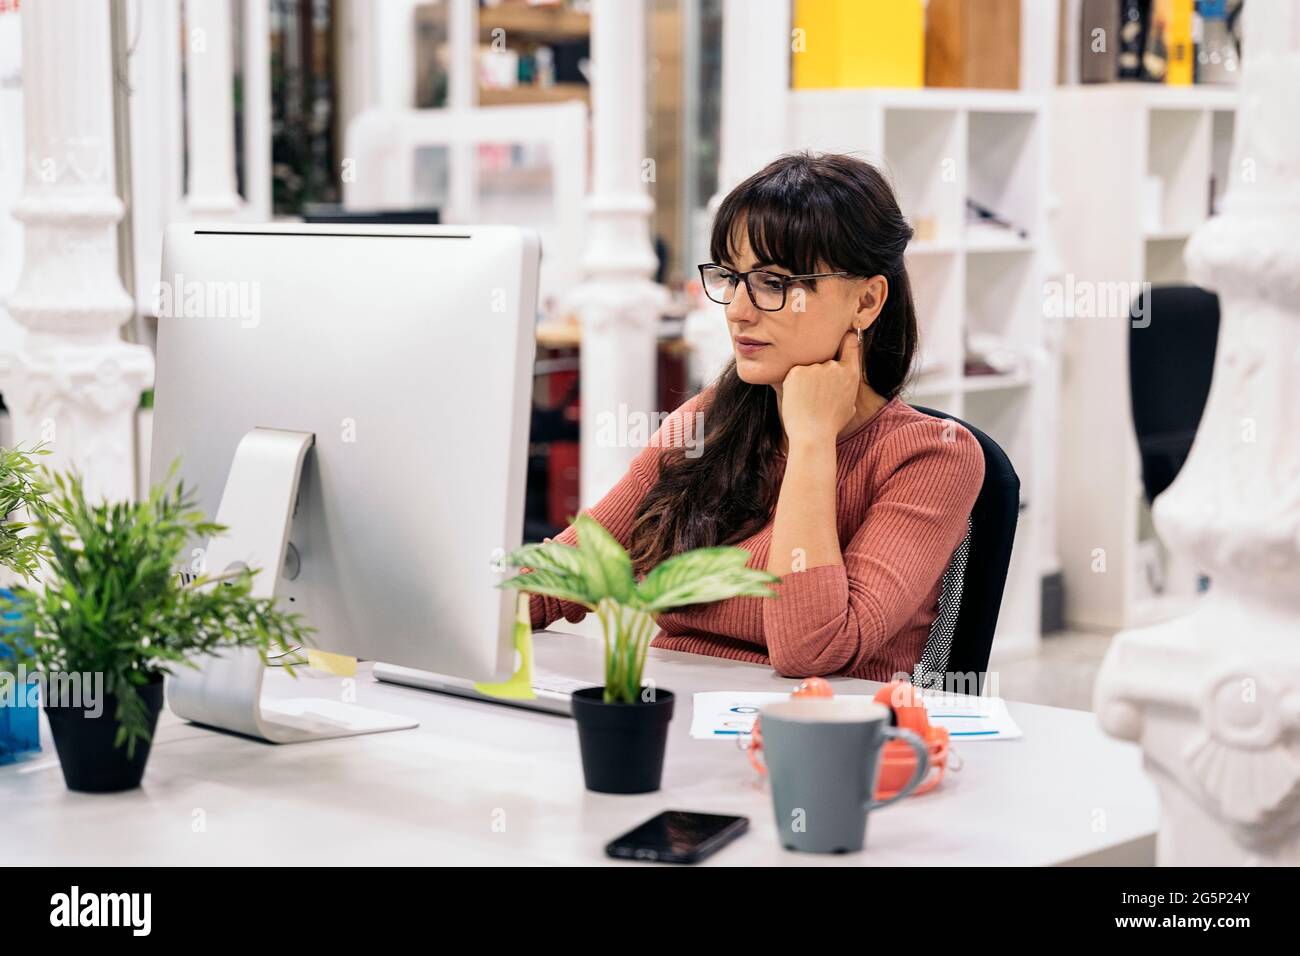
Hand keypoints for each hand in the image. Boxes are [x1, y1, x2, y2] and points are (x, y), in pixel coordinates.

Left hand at [779, 329, 860, 445]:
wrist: (811, 435)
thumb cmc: (830, 425)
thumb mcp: (849, 407)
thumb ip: (847, 390)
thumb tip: (844, 386)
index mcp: (850, 374)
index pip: (850, 344)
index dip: (845, 338)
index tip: (842, 335)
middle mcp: (834, 367)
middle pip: (825, 360)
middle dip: (819, 373)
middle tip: (814, 394)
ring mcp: (815, 368)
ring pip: (808, 368)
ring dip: (805, 380)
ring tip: (806, 401)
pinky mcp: (797, 371)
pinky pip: (795, 374)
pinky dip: (794, 384)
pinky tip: (797, 399)